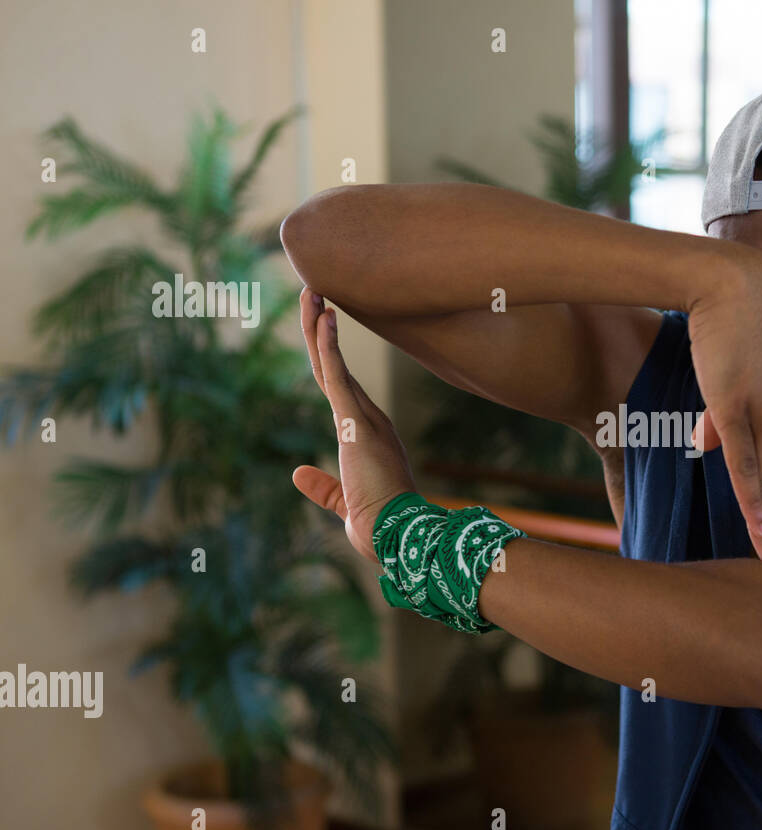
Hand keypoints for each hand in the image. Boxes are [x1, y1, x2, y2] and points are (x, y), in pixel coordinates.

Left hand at [292, 287, 418, 563]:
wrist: (396, 535)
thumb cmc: (379, 525)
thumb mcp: (343, 501)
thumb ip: (322, 487)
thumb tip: (297, 474)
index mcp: (367, 435)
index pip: (341, 386)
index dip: (328, 355)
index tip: (320, 325)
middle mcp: (369, 419)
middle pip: (335, 366)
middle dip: (320, 329)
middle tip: (312, 295)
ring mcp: (364, 418)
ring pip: (333, 363)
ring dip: (319, 327)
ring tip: (311, 293)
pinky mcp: (357, 423)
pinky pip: (339, 377)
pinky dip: (330, 347)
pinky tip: (323, 320)